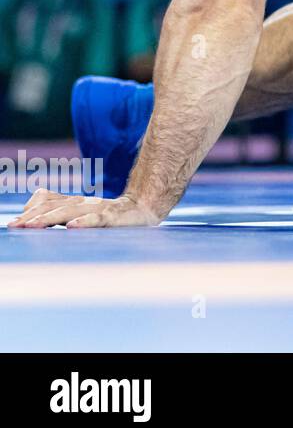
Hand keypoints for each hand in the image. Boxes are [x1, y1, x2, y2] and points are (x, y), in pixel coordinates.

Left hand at [7, 187, 161, 228]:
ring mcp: (99, 209)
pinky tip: (72, 226)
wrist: (144, 208)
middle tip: (16, 226)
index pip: (47, 202)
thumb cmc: (109, 213)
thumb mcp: (80, 210)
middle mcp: (84, 202)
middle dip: (33, 217)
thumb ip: (57, 206)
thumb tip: (29, 205)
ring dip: (50, 218)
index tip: (13, 224)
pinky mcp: (114, 217)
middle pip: (54, 207)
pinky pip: (98, 219)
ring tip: (33, 225)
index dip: (29, 212)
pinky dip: (85, 222)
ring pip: (71, 212)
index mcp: (74, 201)